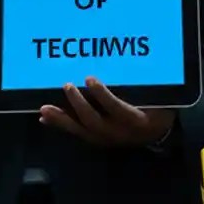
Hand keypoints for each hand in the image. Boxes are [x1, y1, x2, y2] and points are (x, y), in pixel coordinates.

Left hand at [39, 77, 174, 147]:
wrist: (158, 133)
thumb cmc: (159, 108)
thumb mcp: (158, 99)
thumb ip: (145, 87)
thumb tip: (132, 62)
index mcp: (136, 121)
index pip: (117, 109)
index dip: (103, 95)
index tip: (89, 79)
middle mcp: (119, 134)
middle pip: (94, 122)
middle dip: (78, 105)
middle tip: (67, 85)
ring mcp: (107, 139)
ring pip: (82, 130)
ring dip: (62, 119)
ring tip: (45, 108)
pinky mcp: (98, 140)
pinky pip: (78, 133)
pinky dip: (61, 125)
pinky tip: (45, 119)